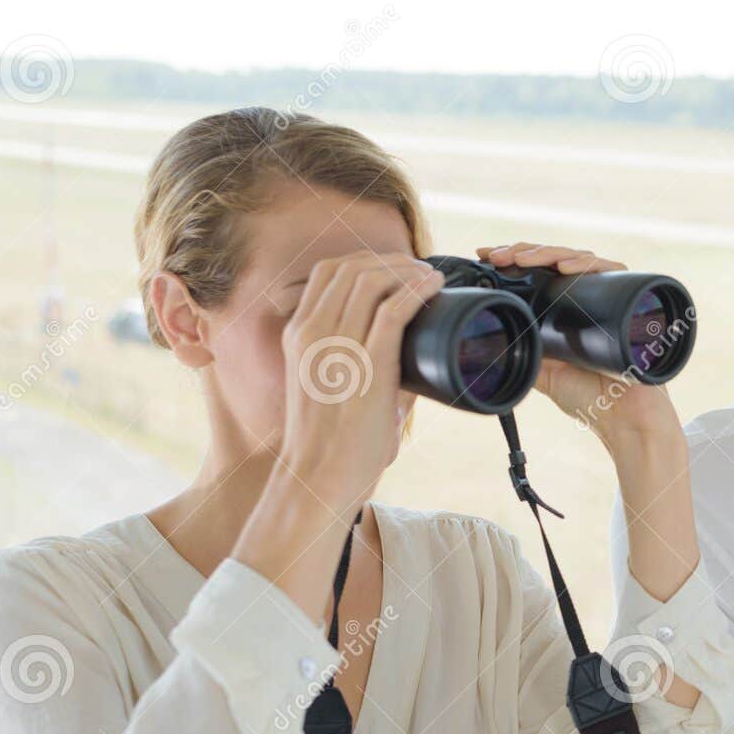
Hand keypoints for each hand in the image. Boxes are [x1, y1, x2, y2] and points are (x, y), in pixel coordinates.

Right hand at [276, 251, 442, 511]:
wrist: (319, 474)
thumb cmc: (331, 442)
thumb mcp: (331, 390)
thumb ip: (362, 368)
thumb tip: (415, 363)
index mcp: (298, 334)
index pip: (327, 272)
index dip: (365, 260)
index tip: (394, 267)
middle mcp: (312, 331)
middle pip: (351, 267)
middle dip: (391, 260)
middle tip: (420, 267)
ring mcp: (335, 344)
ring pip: (371, 280)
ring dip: (407, 269)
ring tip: (430, 275)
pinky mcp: (366, 362)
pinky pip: (393, 309)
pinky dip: (418, 290)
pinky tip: (434, 285)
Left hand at [475, 242, 681, 448]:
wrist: (623, 418)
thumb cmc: (591, 398)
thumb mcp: (544, 375)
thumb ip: (525, 356)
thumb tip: (493, 341)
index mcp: (565, 310)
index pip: (540, 272)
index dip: (514, 258)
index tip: (487, 256)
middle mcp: (588, 298)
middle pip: (556, 258)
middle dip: (523, 251)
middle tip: (498, 256)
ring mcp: (609, 296)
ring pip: (578, 257)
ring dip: (547, 253)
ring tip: (523, 259)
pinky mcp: (630, 299)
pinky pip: (611, 269)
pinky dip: (587, 264)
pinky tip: (564, 267)